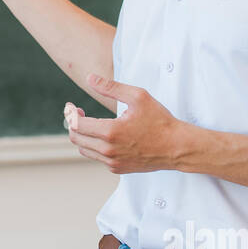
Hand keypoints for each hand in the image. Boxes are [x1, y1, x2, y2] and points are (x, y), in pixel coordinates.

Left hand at [65, 74, 185, 173]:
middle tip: (80, 113)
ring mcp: (112, 162)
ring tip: (91, 124)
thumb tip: (90, 79)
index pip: (76, 124)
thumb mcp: (138, 97)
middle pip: (76, 138)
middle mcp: (108, 150)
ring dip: (82, 136)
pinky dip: (95, 147)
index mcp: (110, 132)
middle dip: (73, 124)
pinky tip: (105, 136)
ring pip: (84, 150)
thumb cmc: (160, 121)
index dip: (70, 113)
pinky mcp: (118, 169)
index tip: (72, 106)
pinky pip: (97, 158)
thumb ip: (111, 87)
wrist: (177, 147)